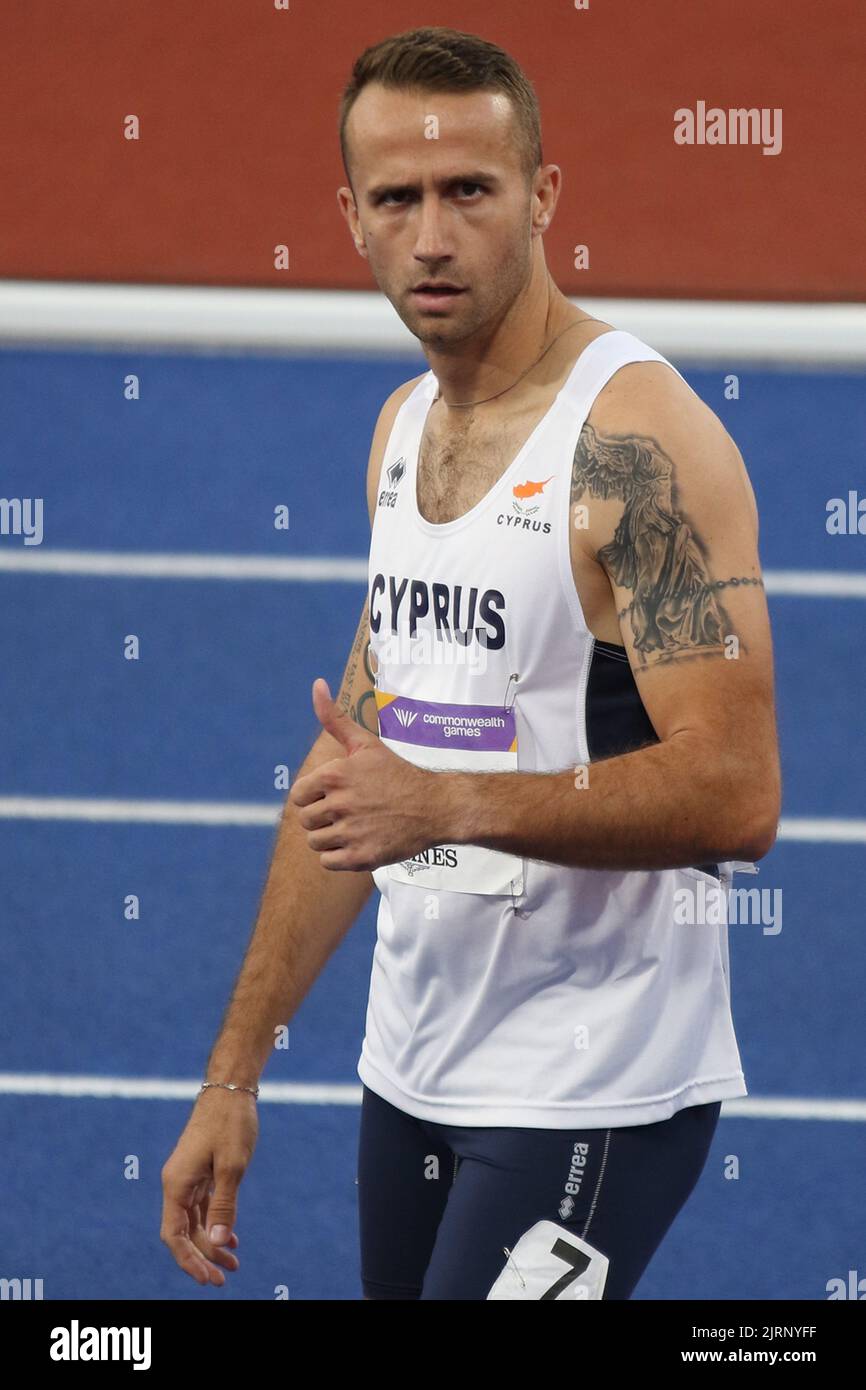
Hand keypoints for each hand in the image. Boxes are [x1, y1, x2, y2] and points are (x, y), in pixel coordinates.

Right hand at [160, 1087, 257, 1286]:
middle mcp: (176, 1184)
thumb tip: (216, 1242)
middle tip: (224, 1278)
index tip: (208, 1278)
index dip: (189, 1260)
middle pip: (183, 1232)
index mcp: (176, 1184)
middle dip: (203, 1256)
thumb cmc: (230, 1122)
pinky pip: (202, 1207)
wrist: (231, 1088)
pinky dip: (215, 1223)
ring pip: (194, 1221)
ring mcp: (187, 1178)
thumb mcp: (232, 1166)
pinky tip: (231, 1237)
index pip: (174, 1235)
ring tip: (233, 1262)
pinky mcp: (200, 1172)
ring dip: (211, 1242)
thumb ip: (223, 1206)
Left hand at [289, 677, 445, 870]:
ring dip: (330, 839)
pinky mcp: (361, 856)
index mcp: (334, 776)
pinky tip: (358, 843)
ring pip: (316, 843)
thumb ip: (335, 718)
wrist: (437, 806)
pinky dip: (339, 857)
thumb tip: (316, 684)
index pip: (298, 797)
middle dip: (322, 819)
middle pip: (306, 821)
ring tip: (354, 829)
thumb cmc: (399, 772)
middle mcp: (339, 804)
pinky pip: (329, 862)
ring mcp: (350, 832)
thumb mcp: (366, 743)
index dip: (314, 798)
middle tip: (348, 814)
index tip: (335, 797)